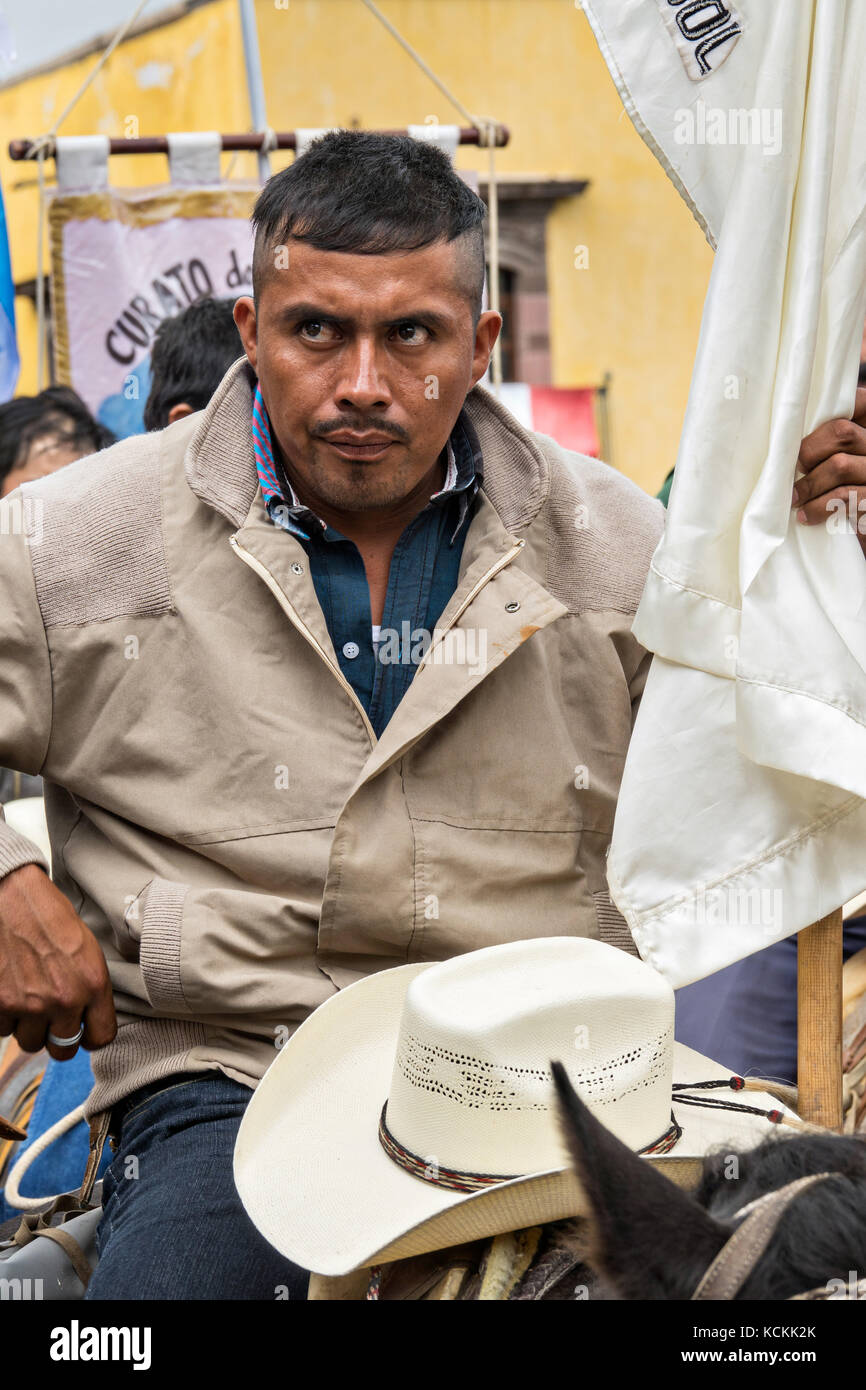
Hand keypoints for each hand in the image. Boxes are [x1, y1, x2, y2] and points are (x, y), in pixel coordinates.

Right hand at [0, 863, 115, 1060]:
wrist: (12, 897)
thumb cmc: (50, 916)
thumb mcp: (86, 949)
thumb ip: (90, 989)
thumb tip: (87, 1019)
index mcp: (93, 984)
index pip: (101, 1038)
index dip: (90, 1035)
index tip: (83, 1029)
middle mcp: (63, 1000)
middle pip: (63, 1050)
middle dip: (58, 1036)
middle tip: (52, 1017)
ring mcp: (29, 1005)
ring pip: (30, 1042)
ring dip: (29, 1026)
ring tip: (29, 997)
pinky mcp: (0, 1004)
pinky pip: (4, 1029)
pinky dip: (6, 1016)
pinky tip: (10, 990)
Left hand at [793, 385, 865, 555]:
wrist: (863, 514)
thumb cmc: (846, 483)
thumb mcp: (846, 453)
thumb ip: (828, 439)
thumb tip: (785, 438)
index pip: (854, 401)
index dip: (823, 415)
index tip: (800, 437)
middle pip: (841, 433)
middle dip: (809, 453)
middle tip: (794, 469)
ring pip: (840, 465)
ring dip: (809, 485)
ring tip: (794, 498)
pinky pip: (845, 498)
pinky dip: (819, 507)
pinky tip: (806, 515)